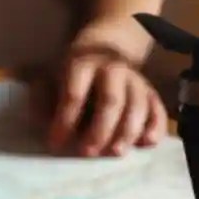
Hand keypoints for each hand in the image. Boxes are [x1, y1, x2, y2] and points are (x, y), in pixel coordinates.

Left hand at [41, 47, 168, 156]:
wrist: (108, 45)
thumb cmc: (75, 71)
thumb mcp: (52, 75)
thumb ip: (43, 98)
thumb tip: (41, 123)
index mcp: (83, 64)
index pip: (74, 94)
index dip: (65, 120)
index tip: (55, 143)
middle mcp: (113, 69)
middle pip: (110, 100)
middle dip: (100, 129)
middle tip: (88, 153)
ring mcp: (136, 80)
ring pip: (137, 106)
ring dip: (127, 131)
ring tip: (116, 153)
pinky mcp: (150, 91)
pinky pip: (157, 109)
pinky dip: (155, 126)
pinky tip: (147, 143)